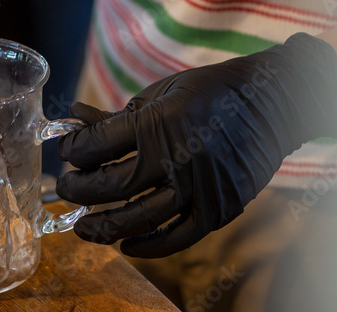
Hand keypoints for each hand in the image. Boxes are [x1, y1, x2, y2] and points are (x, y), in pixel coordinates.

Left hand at [56, 34, 336, 257]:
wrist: (273, 102)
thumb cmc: (211, 90)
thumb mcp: (161, 92)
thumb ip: (119, 115)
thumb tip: (75, 120)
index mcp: (159, 122)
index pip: (97, 145)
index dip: (73, 150)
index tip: (65, 152)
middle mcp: (177, 158)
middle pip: (111, 186)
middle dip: (78, 190)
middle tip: (64, 191)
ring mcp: (199, 188)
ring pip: (139, 218)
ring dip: (104, 226)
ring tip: (83, 227)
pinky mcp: (219, 209)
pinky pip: (177, 238)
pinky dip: (148, 246)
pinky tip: (126, 245)